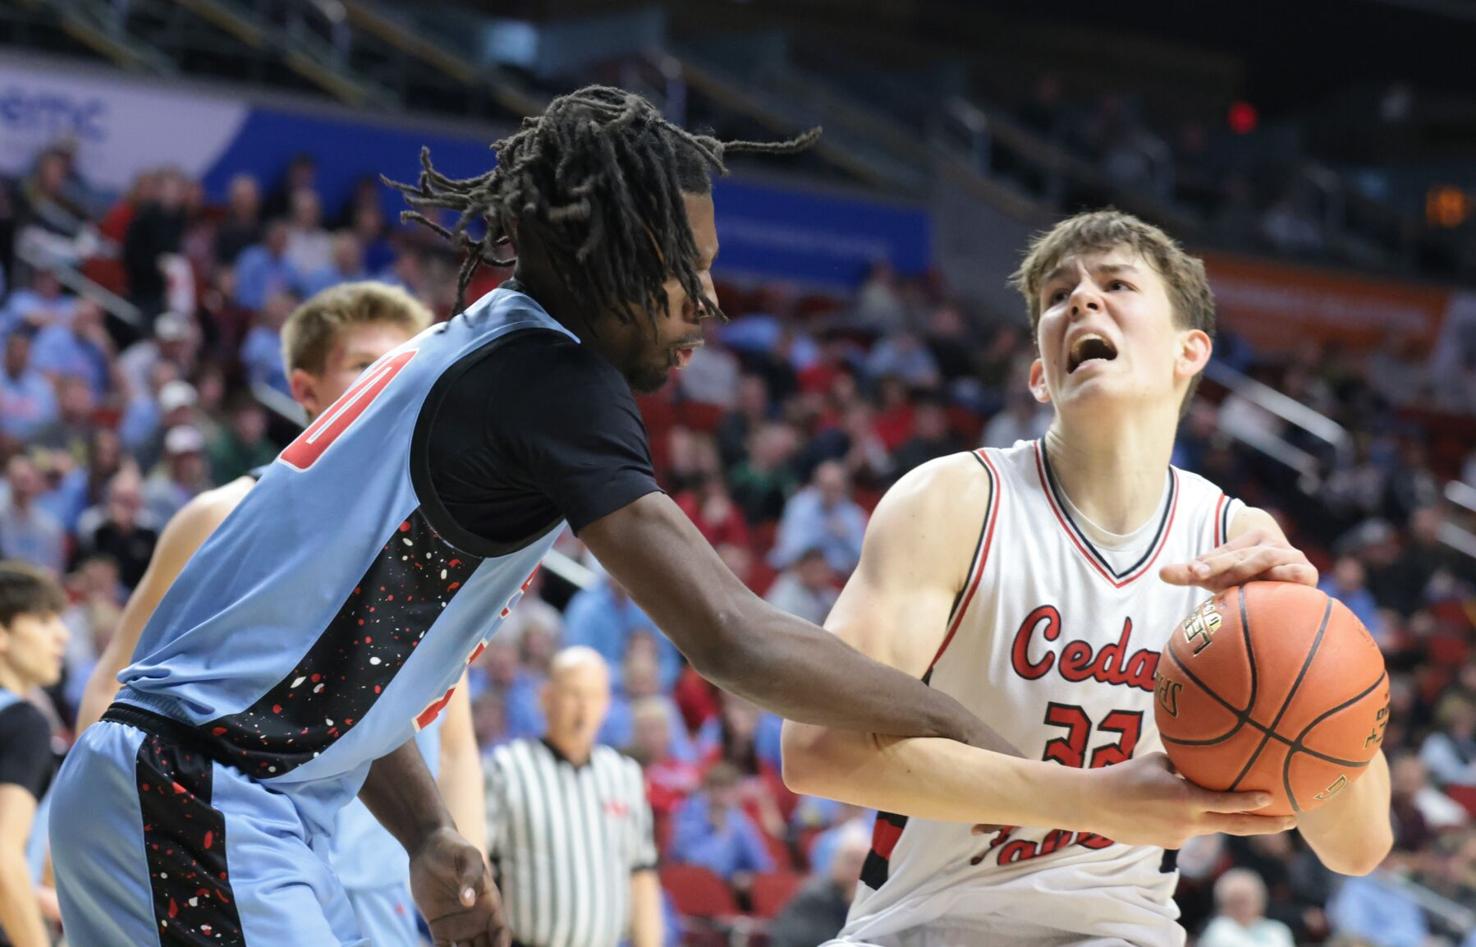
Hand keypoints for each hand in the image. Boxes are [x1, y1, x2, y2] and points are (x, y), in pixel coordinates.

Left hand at [409, 827, 508, 946]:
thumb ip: (470, 878)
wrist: (427, 847)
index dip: (502, 946)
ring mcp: (459, 926)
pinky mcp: (439, 929)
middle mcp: (477, 920)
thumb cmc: (453, 848)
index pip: (501, 933)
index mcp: (491, 904)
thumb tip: (468, 902)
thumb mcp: (467, 857)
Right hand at [1085, 753, 1295, 848]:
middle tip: (1291, 821)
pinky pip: (1184, 829)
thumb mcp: (1157, 763)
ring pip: (1205, 825)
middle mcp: (1188, 823)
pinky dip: (1182, 817)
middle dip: (1266, 825)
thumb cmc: (1123, 776)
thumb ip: (1184, 767)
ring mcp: (1179, 837)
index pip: (1228, 803)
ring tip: (1178, 798)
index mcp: (1187, 799)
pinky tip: (1154, 807)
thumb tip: (1202, 760)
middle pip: (1235, 827)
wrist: (1095, 804)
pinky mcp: (1168, 844)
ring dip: (1207, 814)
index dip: (1253, 802)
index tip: (1275, 799)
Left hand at [1160, 527, 1316, 591]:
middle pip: (1243, 556)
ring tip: (1231, 582)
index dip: (1208, 562)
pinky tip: (1280, 585)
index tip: (1191, 573)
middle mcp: (1271, 546)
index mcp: (1251, 540)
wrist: (1294, 573)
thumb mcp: (1220, 573)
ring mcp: (1291, 557)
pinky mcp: (1308, 573)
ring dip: (1248, 569)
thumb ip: (1191, 572)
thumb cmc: (1248, 574)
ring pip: (1267, 561)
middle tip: (1197, 574)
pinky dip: (1289, 578)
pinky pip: (1299, 575)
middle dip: (1221, 565)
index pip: (1226, 553)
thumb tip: (1160, 574)